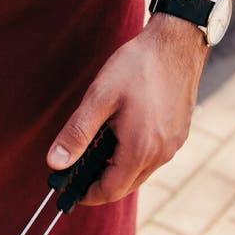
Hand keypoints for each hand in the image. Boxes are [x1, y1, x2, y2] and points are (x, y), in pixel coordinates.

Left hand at [47, 14, 207, 204]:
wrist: (178, 40)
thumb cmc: (138, 65)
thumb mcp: (99, 98)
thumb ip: (76, 134)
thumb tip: (55, 163)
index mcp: (140, 150)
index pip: (109, 192)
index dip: (86, 194)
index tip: (68, 188)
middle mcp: (160, 154)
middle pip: (124, 187)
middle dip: (98, 183)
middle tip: (76, 170)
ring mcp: (173, 146)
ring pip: (138, 174)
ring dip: (115, 170)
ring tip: (95, 148)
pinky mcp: (178, 135)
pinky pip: (151, 159)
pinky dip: (130, 157)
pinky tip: (118, 136)